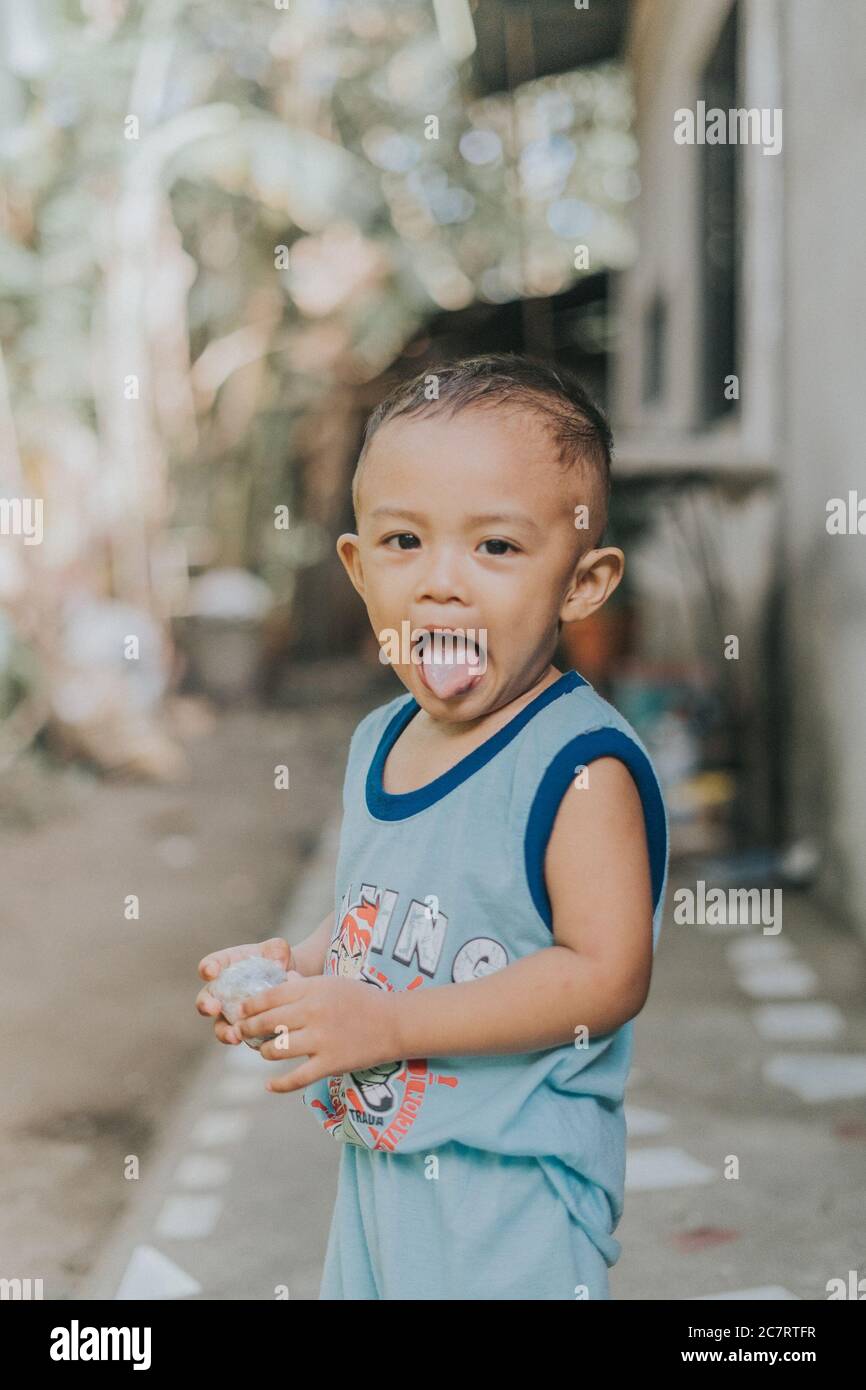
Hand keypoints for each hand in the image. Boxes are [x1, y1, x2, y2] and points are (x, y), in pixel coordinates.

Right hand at [195, 938, 293, 1044]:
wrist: (287, 980)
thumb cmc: (275, 959)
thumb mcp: (278, 950)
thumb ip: (277, 950)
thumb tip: (279, 963)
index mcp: (225, 966)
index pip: (209, 965)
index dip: (207, 968)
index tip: (211, 971)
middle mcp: (221, 991)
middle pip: (205, 1000)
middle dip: (205, 1004)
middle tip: (213, 1007)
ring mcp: (230, 1012)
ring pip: (220, 1026)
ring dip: (224, 1032)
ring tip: (234, 1036)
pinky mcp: (243, 1028)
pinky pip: (239, 1037)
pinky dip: (244, 1040)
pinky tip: (252, 1041)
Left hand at [234, 974, 401, 1093]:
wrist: (395, 1023)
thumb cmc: (363, 999)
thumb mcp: (333, 983)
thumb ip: (304, 986)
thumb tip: (281, 983)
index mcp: (313, 989)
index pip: (270, 995)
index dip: (249, 1005)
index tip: (240, 1010)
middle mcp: (313, 1012)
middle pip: (267, 1022)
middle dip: (249, 1028)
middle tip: (242, 1032)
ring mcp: (320, 1039)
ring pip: (276, 1049)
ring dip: (264, 1052)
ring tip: (264, 1051)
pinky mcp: (329, 1064)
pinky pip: (295, 1078)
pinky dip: (278, 1085)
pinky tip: (269, 1085)